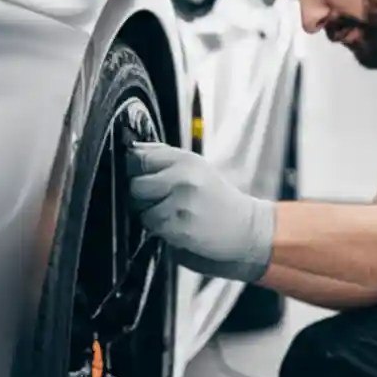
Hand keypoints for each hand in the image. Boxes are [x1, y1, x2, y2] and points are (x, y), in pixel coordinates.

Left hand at [126, 142, 275, 282]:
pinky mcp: (178, 227)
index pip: (138, 156)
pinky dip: (157, 227)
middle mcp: (182, 178)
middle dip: (138, 194)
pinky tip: (175, 224)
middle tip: (155, 198)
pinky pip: (150, 225)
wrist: (245, 227)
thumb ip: (162, 157)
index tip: (136, 175)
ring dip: (147, 212)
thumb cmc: (215, 197)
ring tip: (169, 212)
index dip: (131, 168)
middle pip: (134, 183)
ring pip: (139, 207)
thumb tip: (130, 150)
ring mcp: (180, 203)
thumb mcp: (195, 168)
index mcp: (185, 159)